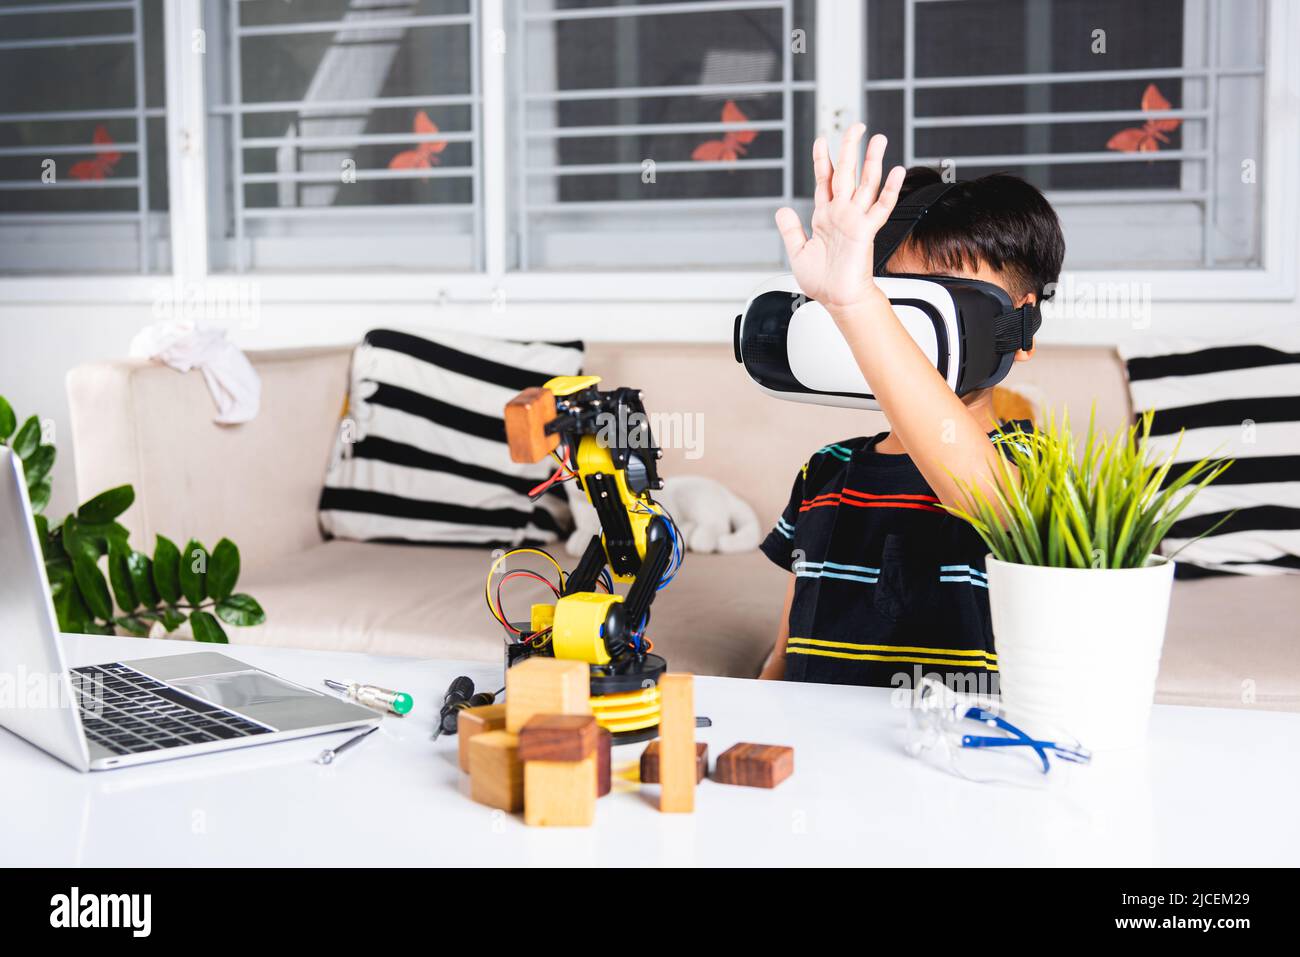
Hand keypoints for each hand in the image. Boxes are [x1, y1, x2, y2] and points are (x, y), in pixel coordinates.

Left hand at [774, 125, 905, 311]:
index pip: (825, 180)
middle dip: (850, 148)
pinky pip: (880, 207)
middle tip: (856, 126)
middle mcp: (841, 213)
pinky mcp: (866, 231)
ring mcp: (855, 220)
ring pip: (866, 183)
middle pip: (846, 173)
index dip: (822, 159)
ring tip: (878, 139)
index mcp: (825, 216)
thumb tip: (782, 210)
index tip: (822, 139)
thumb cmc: (822, 281)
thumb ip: (790, 229)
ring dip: (872, 161)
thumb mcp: (798, 251)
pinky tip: (896, 171)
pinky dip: (889, 190)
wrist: (837, 300)